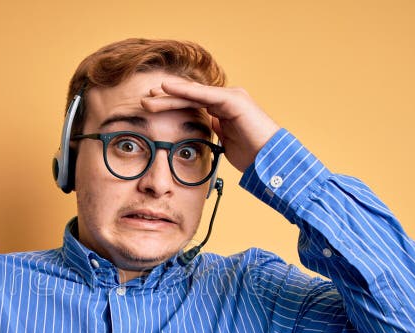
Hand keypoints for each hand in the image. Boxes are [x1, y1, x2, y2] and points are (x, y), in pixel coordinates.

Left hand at [141, 80, 279, 171]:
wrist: (270, 161)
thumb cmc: (252, 156)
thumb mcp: (227, 143)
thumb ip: (217, 132)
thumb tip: (207, 127)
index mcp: (224, 110)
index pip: (192, 104)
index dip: (172, 105)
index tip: (151, 108)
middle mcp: (227, 100)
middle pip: (190, 97)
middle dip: (166, 99)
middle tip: (144, 101)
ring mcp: (231, 98)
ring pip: (194, 94)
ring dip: (170, 94)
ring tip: (150, 96)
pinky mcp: (234, 100)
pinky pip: (205, 95)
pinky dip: (186, 91)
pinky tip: (168, 88)